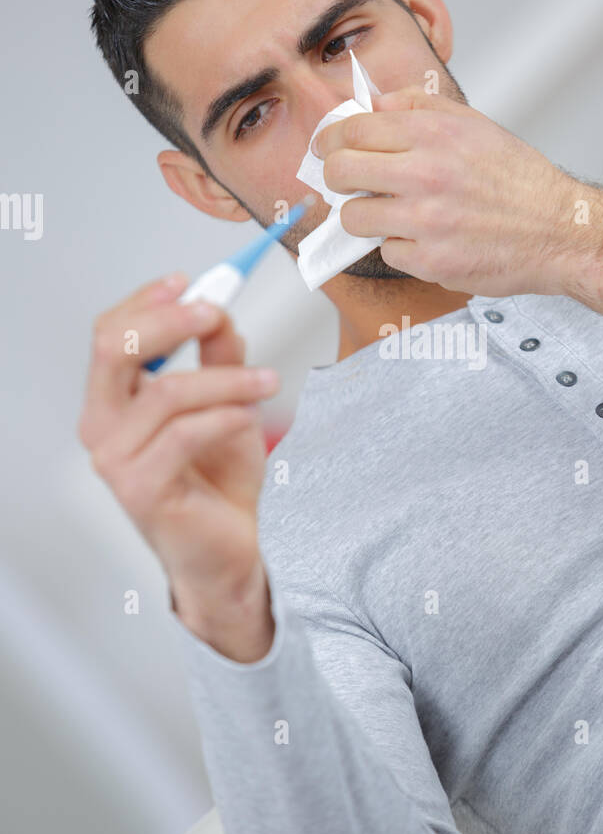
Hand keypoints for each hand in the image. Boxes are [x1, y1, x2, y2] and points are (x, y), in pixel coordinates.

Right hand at [77, 274, 279, 660]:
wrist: (234, 549)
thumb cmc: (220, 481)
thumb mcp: (228, 401)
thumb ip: (220, 355)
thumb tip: (218, 309)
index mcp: (114, 400)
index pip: (110, 333)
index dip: (148, 302)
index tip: (193, 284)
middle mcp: (103, 428)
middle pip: (115, 349)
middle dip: (171, 322)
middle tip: (216, 313)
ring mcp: (116, 461)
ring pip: (166, 391)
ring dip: (225, 377)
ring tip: (268, 381)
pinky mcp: (141, 490)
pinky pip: (185, 433)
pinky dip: (225, 415)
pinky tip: (251, 415)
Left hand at [315, 86, 602, 321]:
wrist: (559, 231)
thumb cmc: (519, 181)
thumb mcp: (474, 125)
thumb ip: (419, 106)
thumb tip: (373, 104)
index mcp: (434, 133)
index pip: (352, 130)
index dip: (330, 140)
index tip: (327, 148)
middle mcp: (426, 173)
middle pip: (340, 171)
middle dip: (336, 177)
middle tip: (347, 183)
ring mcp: (426, 221)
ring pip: (354, 217)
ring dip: (364, 216)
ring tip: (388, 214)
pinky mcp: (431, 261)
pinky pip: (386, 252)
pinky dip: (400, 248)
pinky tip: (424, 239)